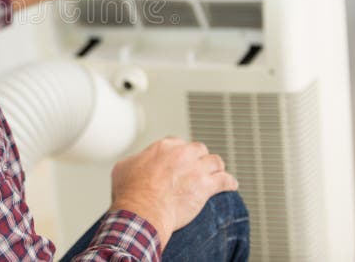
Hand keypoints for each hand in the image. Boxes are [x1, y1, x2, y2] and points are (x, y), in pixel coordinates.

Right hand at [109, 137, 238, 248]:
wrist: (143, 211)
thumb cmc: (130, 193)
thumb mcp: (122, 168)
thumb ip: (134, 161)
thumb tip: (135, 162)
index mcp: (163, 147)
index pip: (177, 142)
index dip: (179, 152)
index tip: (178, 161)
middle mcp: (182, 153)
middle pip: (198, 149)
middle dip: (199, 158)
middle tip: (198, 167)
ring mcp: (196, 169)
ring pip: (215, 161)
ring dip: (215, 168)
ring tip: (216, 173)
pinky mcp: (207, 186)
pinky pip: (226, 180)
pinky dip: (230, 183)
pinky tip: (231, 186)